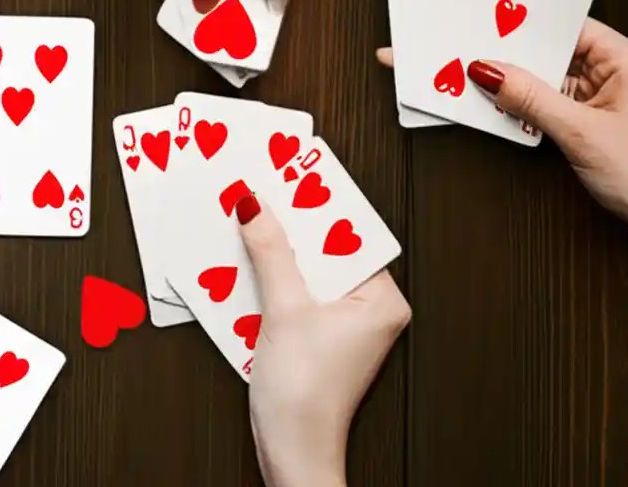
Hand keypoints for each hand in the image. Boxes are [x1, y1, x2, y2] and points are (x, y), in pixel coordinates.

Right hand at [237, 194, 409, 486]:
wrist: (292, 451)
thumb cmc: (305, 397)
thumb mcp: (283, 310)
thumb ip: (270, 252)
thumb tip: (258, 207)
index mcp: (381, 299)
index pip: (347, 234)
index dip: (314, 204)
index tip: (285, 176)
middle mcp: (369, 310)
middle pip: (323, 250)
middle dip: (287, 229)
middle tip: (256, 199)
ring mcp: (343, 325)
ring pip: (304, 272)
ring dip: (273, 256)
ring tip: (246, 229)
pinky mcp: (317, 336)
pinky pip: (294, 294)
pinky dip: (270, 283)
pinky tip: (245, 271)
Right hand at [377, 19, 627, 245]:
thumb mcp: (579, 132)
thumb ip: (530, 99)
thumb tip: (490, 72)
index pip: (569, 28)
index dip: (530, 27)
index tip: (492, 28)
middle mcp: (619, 73)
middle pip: (555, 53)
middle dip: (518, 60)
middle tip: (477, 58)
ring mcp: (606, 97)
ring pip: (550, 80)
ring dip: (520, 87)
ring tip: (483, 86)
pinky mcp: (594, 120)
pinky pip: (552, 103)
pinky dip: (528, 108)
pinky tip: (505, 110)